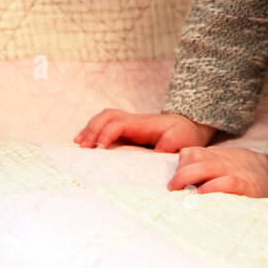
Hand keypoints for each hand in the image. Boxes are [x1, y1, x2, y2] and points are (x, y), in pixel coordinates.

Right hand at [74, 109, 213, 152]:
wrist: (188, 127)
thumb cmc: (184, 134)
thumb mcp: (182, 139)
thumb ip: (170, 144)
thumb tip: (157, 151)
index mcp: (143, 123)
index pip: (119, 123)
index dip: (108, 133)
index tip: (101, 147)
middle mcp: (132, 121)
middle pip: (107, 116)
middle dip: (93, 128)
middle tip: (83, 146)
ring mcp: (129, 124)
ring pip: (104, 118)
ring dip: (90, 128)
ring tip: (79, 144)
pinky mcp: (127, 130)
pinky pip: (106, 125)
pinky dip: (93, 130)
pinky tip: (85, 142)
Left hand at [166, 145, 267, 199]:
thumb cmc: (252, 175)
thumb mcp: (231, 163)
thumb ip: (210, 165)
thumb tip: (184, 181)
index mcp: (220, 155)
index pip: (190, 153)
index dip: (180, 166)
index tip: (176, 182)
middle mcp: (224, 160)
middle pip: (192, 160)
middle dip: (179, 175)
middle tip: (173, 190)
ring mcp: (234, 171)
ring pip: (202, 169)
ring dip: (187, 180)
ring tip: (182, 195)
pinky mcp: (245, 186)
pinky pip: (223, 184)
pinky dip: (209, 189)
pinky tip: (201, 196)